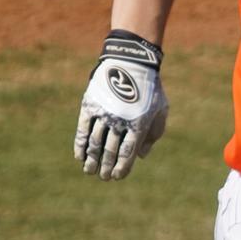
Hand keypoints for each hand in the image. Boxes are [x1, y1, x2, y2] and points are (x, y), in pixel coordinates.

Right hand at [74, 33, 168, 180]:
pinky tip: (79, 156)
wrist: (131, 62)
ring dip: (91, 159)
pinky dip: (80, 145)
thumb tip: (141, 156)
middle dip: (106, 166)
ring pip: (95, 143)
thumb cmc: (150, 88)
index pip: (128, 152)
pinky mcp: (90, 106)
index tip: (117, 177)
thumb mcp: (161, 109)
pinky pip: (82, 130)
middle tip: (103, 177)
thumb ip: (154, 133)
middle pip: (110, 150)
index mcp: (139, 123)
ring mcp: (103, 114)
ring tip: (89, 171)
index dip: (122, 167)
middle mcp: (120, 121)